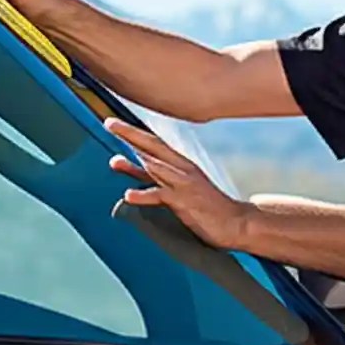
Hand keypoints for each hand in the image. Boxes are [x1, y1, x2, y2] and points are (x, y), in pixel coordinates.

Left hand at [105, 118, 253, 250]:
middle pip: (152, 148)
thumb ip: (156, 176)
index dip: (133, 132)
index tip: (113, 123)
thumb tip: (133, 166)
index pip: (154, 143)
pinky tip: (128, 195)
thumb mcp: (181, 185)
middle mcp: (181, 169)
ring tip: (113, 161)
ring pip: (155, 169)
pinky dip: (144, 195)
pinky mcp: (184, 202)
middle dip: (130, 135)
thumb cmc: (207, 205)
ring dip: (133, 164)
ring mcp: (183, 185)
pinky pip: (161, 196)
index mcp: (181, 164)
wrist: (236, 222)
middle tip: (109, 124)